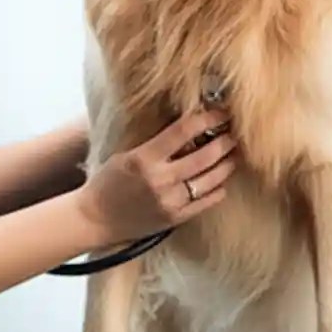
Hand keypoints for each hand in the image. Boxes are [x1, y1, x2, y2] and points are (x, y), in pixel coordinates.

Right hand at [75, 109, 236, 246]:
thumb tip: (186, 126)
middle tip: (235, 133)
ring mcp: (171, 202)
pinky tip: (222, 180)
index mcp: (145, 158)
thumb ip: (155, 143)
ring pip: (211, 179)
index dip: (207, 119)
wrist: (96, 219)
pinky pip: (207, 202)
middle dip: (225, 141)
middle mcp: (161, 180)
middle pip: (205, 155)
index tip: (220, 113)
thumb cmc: (108, 182)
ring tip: (233, 154)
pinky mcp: (176, 218)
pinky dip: (218, 189)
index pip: (183, 131)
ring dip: (227, 164)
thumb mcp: (127, 154)